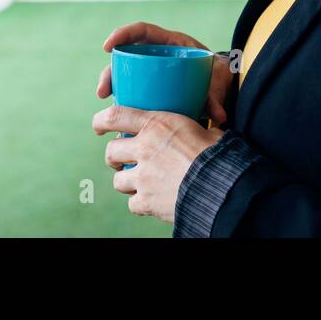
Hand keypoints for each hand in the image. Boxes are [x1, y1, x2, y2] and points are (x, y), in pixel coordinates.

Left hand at [93, 104, 223, 222]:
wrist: (221, 186)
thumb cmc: (219, 155)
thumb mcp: (205, 130)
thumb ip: (194, 129)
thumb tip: (209, 127)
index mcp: (156, 124)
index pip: (115, 116)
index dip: (101, 120)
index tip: (99, 126)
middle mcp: (144, 148)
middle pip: (111, 151)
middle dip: (114, 158)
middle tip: (123, 161)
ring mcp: (143, 176)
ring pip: (118, 180)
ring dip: (127, 182)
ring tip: (141, 183)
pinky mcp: (146, 200)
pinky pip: (132, 204)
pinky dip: (140, 203)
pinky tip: (152, 200)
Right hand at [95, 21, 234, 125]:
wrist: (219, 83)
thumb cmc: (215, 74)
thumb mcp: (215, 81)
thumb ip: (214, 96)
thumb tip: (219, 115)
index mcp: (171, 42)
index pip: (142, 31)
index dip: (123, 34)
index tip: (108, 46)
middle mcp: (156, 54)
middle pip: (126, 57)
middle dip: (110, 72)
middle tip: (103, 91)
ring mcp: (150, 71)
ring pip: (124, 75)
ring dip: (111, 87)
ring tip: (104, 106)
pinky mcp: (148, 87)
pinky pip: (131, 90)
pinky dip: (122, 102)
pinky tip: (114, 118)